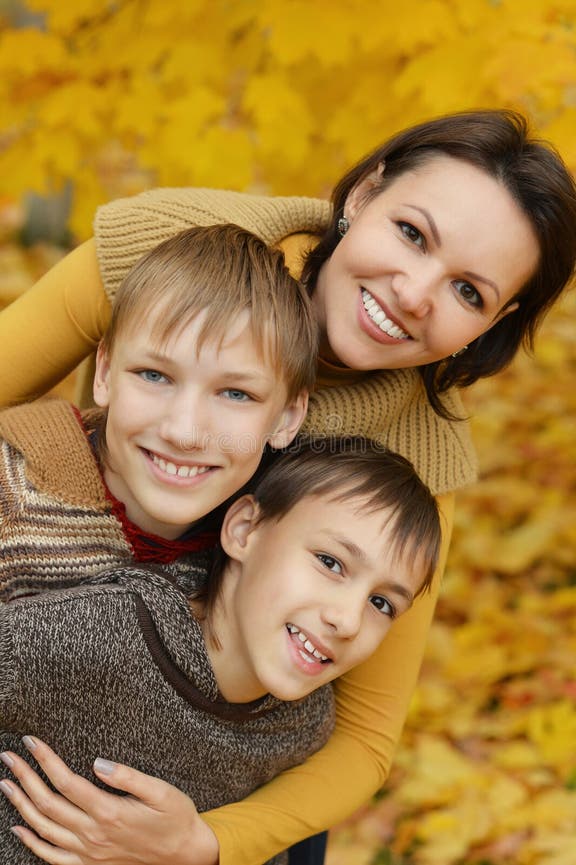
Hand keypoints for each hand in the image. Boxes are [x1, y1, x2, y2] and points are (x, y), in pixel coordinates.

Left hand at [0, 736, 218, 864]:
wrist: (185, 855)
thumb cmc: (175, 817)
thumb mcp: (160, 790)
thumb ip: (127, 777)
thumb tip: (97, 762)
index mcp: (108, 812)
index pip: (66, 782)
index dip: (45, 760)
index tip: (31, 742)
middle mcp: (93, 835)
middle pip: (48, 804)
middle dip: (25, 778)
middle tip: (8, 758)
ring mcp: (89, 853)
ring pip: (45, 829)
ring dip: (22, 805)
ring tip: (6, 784)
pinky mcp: (90, 864)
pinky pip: (52, 857)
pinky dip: (32, 843)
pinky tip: (19, 829)